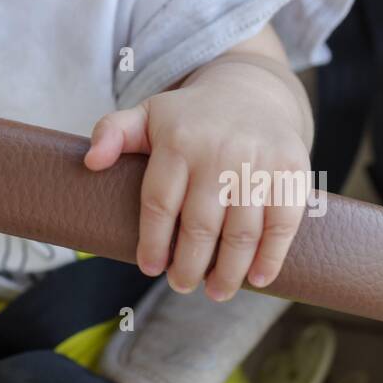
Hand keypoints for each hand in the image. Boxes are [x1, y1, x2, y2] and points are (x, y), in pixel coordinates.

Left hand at [84, 74, 310, 300]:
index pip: (160, 203)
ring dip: (229, 272)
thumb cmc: (191, 118)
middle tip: (182, 285)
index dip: (154, 243)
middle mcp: (218, 152)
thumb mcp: (147, 115)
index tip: (151, 268)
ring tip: (216, 291)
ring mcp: (258, 162)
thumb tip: (90, 162)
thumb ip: (112, 133)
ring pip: (242, 232)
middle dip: (190, 266)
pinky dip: (270, 258)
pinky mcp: (292, 171)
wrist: (253, 91)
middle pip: (201, 225)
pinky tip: (256, 279)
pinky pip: (283, 224)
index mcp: (178, 141)